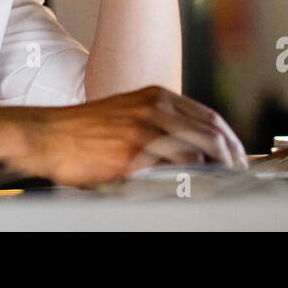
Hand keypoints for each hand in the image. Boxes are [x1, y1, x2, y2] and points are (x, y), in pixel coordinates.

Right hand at [2, 86, 247, 187]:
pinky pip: (174, 169)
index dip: (229, 141)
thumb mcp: (127, 113)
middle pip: (212, 133)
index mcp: (156, 96)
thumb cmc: (83, 130)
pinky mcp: (132, 153)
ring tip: (222, 188)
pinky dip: (191, 181)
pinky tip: (195, 190)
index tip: (237, 159)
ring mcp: (145, 129)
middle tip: (239, 177)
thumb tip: (191, 148)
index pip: (210, 117)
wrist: (48, 134)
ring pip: (199, 151)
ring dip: (216, 172)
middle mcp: (155, 108)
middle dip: (231, 158)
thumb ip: (158, 125)